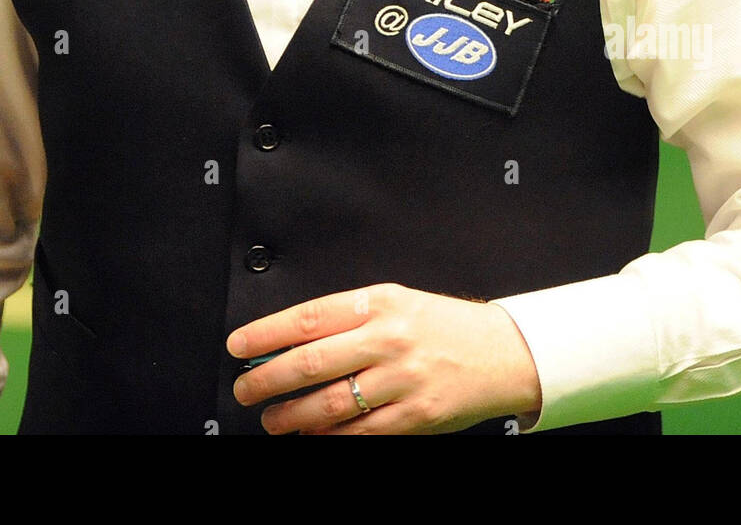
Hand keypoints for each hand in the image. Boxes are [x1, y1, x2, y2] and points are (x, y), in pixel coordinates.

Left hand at [227, 282, 542, 434]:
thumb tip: (290, 341)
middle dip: (267, 378)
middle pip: (311, 362)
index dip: (266, 333)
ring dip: (291, 415)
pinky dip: (328, 437)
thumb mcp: (395, 302)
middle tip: (244, 388)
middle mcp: (388, 337)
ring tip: (271, 419)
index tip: (239, 344)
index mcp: (378, 302)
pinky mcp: (415, 415)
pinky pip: (360, 432)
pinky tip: (310, 436)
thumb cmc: (440, 325)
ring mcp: (402, 379)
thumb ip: (346, 318)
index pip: (308, 317)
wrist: (501, 351)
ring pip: (330, 403)